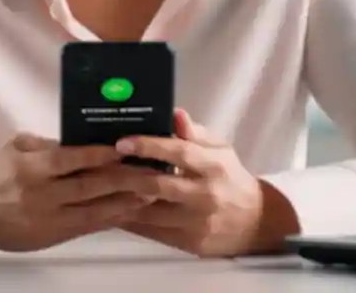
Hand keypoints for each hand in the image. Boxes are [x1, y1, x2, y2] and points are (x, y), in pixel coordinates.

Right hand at [0, 133, 157, 251]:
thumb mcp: (15, 148)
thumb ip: (46, 144)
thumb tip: (79, 140)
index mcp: (32, 167)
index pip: (71, 158)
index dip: (99, 154)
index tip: (125, 147)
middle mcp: (43, 194)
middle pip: (89, 186)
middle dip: (123, 178)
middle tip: (151, 170)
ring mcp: (50, 218)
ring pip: (94, 209)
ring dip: (124, 201)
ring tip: (150, 192)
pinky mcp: (53, 236)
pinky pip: (87, 226)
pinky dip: (110, 219)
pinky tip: (129, 211)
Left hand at [117, 109, 299, 256]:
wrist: (255, 223)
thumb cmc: (230, 179)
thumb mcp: (221, 151)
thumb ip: (196, 134)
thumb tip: (174, 113)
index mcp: (213, 166)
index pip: (179, 152)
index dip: (149, 146)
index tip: (123, 142)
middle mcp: (205, 195)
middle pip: (158, 185)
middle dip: (126, 175)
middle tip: (100, 166)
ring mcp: (196, 222)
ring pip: (149, 212)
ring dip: (122, 199)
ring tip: (100, 187)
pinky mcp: (188, 242)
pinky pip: (151, 232)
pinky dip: (130, 220)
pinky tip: (112, 209)